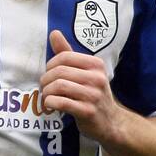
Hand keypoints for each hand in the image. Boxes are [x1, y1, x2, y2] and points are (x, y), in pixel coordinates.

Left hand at [40, 30, 123, 145]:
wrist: (110, 122)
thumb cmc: (93, 94)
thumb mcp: (85, 72)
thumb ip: (68, 53)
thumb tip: (54, 33)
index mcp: (96, 64)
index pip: (64, 56)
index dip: (50, 65)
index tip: (49, 74)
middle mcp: (96, 78)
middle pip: (59, 72)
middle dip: (46, 80)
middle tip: (45, 87)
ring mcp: (93, 95)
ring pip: (58, 87)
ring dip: (46, 92)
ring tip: (47, 96)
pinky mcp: (87, 112)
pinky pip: (62, 103)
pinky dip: (50, 103)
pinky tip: (51, 105)